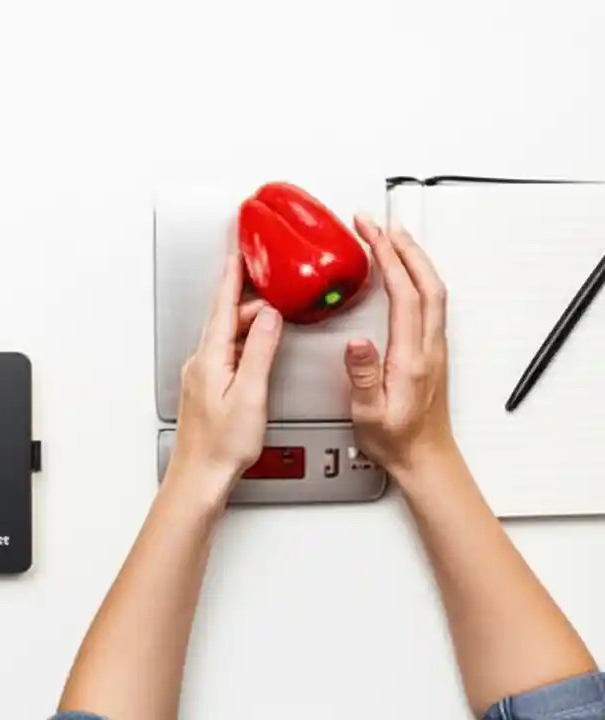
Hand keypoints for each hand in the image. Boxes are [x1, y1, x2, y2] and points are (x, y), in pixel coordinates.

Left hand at [168, 248, 283, 503]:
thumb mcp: (251, 394)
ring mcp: (202, 375)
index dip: (232, 276)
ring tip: (274, 316)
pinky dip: (245, 343)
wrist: (200, 478)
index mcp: (210, 358)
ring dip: (249, 322)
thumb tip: (270, 316)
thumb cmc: (222, 446)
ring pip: (227, 336)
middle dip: (250, 299)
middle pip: (226, 318)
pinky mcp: (207, 388)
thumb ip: (261, 351)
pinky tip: (259, 349)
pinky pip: (227, 353)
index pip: (223, 306)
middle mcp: (201, 363)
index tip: (239, 250)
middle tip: (274, 286)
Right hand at [347, 216, 456, 480]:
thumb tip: (357, 342)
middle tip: (376, 223)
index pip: (405, 294)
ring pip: (432, 288)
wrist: (424, 458)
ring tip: (389, 237)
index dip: (388, 258)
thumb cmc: (395, 440)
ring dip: (412, 257)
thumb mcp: (368, 413)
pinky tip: (402, 274)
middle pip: (425, 282)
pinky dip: (416, 276)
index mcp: (411, 356)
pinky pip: (429, 300)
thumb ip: (361, 376)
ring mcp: (433, 346)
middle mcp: (428, 346)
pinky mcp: (430, 350)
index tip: (370, 233)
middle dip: (402, 245)